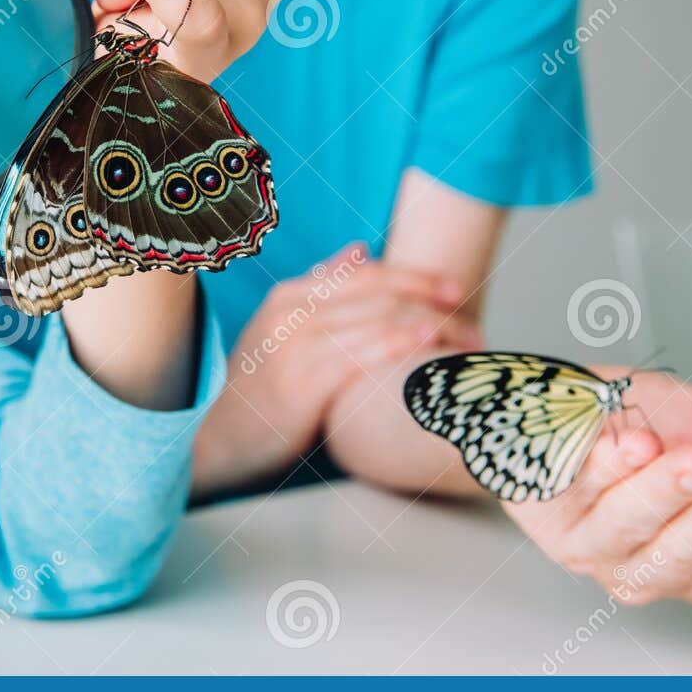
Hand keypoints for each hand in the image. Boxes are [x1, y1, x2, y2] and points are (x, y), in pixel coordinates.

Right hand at [193, 242, 481, 495]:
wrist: (219, 440)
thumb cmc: (260, 389)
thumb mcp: (281, 330)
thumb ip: (319, 291)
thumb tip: (360, 251)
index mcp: (289, 295)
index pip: (365, 272)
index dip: (415, 277)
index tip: (454, 290)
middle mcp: (291, 312)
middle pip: (378, 292)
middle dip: (432, 301)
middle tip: (472, 319)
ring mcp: (295, 345)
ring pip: (378, 318)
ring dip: (431, 326)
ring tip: (466, 344)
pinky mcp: (303, 381)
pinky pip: (363, 353)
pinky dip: (401, 344)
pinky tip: (429, 347)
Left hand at [503, 369, 691, 604]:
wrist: (573, 398)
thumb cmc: (648, 422)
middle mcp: (645, 566)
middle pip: (687, 555)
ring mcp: (593, 543)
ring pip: (632, 522)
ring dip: (669, 488)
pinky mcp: (547, 509)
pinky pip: (581, 486)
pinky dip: (609, 464)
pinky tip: (635, 445)